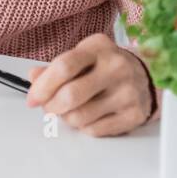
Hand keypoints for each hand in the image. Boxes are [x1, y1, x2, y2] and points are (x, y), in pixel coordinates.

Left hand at [26, 32, 154, 135]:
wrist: (144, 75)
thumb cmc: (105, 65)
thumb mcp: (82, 56)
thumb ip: (56, 67)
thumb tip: (34, 77)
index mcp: (98, 48)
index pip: (64, 67)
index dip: (43, 86)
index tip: (32, 98)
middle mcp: (116, 68)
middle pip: (71, 95)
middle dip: (51, 106)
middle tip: (46, 107)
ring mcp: (127, 93)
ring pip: (80, 117)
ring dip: (65, 118)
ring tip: (67, 111)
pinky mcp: (134, 115)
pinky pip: (95, 130)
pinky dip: (83, 127)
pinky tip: (87, 116)